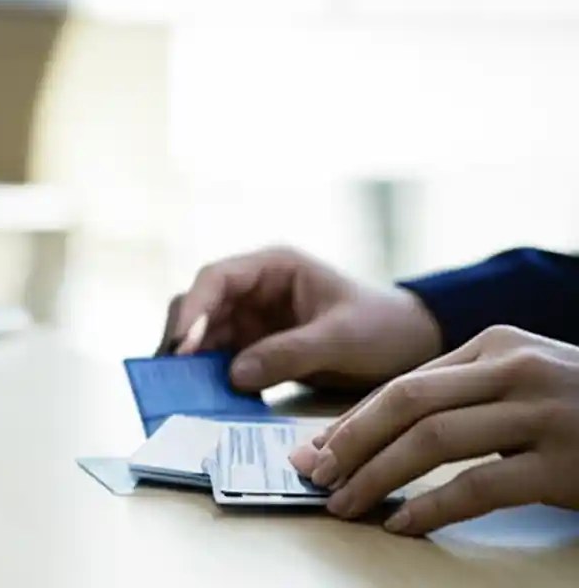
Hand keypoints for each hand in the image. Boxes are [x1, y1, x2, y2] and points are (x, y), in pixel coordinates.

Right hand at [168, 247, 442, 390]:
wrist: (412, 346)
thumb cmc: (384, 328)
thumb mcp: (342, 339)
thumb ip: (290, 353)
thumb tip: (235, 374)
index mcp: (273, 267)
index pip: (216, 278)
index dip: (194, 309)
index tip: (181, 345)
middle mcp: (254, 289)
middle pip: (199, 307)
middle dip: (181, 338)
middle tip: (170, 375)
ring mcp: (252, 320)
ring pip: (202, 337)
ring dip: (190, 362)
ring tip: (178, 392)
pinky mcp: (255, 349)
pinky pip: (220, 361)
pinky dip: (208, 379)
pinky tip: (202, 399)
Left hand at [290, 326, 578, 534]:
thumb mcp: (524, 382)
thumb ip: (462, 395)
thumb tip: (375, 434)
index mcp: (496, 345)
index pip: (403, 382)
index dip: (352, 420)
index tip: (314, 450)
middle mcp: (516, 368)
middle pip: (406, 401)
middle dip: (350, 441)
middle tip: (315, 475)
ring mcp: (543, 413)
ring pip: (432, 440)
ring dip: (378, 475)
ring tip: (345, 503)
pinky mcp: (564, 463)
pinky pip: (479, 486)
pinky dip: (431, 506)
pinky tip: (402, 522)